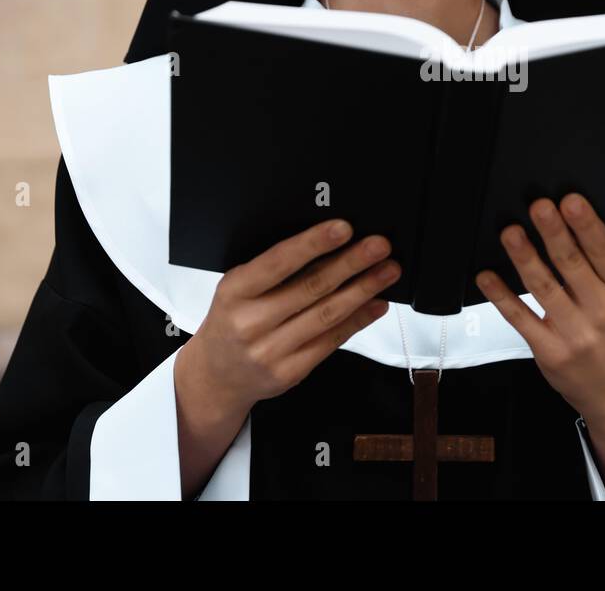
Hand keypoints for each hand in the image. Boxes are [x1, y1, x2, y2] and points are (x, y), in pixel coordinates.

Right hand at [180, 219, 398, 422]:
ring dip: (363, 290)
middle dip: (351, 263)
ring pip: (327, 315)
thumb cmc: (233, 319)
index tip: (343, 228)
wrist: (216, 375)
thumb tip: (328, 242)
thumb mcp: (239, 287)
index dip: (313, 243)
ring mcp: (271, 350)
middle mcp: (251, 322)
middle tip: (379, 246)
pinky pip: (332, 341)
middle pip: (311, 287)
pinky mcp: (290, 371)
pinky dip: (359, 320)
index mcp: (235, 291)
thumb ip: (274, 268)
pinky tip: (376, 304)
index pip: (278, 262)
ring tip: (387, 271)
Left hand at [474, 193, 604, 435]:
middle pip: (572, 265)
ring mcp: (574, 333)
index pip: (604, 252)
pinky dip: (501, 296)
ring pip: (544, 288)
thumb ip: (599, 266)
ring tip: (510, 233)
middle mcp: (601, 310)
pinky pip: (521, 318)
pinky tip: (487, 277)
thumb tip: (568, 222)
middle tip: (538, 206)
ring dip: (524, 257)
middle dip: (553, 233)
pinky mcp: (549, 351)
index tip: (570, 201)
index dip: (586, 225)